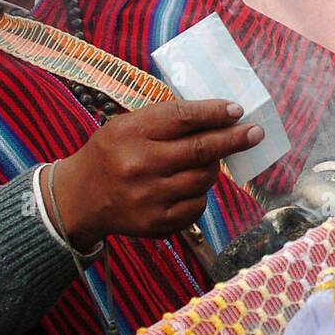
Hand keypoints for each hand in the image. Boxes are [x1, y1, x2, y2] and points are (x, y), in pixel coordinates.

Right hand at [50, 99, 262, 250]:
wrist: (78, 198)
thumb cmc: (110, 154)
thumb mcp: (126, 126)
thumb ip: (165, 120)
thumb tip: (217, 115)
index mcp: (130, 133)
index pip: (182, 117)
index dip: (213, 113)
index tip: (237, 110)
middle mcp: (139, 165)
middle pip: (200, 150)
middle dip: (233, 139)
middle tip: (255, 132)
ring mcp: (148, 198)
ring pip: (203, 179)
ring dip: (213, 168)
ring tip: (207, 161)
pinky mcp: (156, 223)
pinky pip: (197, 206)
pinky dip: (200, 194)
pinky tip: (189, 186)